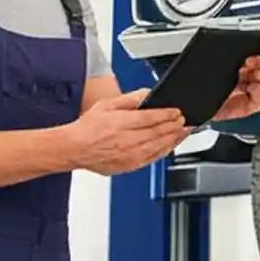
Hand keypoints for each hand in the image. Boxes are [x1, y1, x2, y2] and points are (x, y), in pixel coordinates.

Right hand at [67, 88, 189, 174]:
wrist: (75, 149)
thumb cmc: (88, 128)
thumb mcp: (107, 104)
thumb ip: (129, 99)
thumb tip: (147, 94)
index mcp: (122, 123)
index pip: (152, 118)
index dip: (168, 114)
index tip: (178, 111)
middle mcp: (127, 140)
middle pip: (158, 132)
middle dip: (175, 126)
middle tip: (185, 121)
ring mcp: (130, 155)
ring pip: (159, 146)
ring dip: (174, 138)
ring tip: (183, 132)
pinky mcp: (130, 166)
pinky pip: (152, 159)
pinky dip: (164, 151)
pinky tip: (170, 146)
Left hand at [212, 42, 259, 121]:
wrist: (195, 104)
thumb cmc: (204, 84)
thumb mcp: (217, 64)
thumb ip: (232, 55)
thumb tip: (245, 46)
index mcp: (248, 65)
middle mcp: (253, 78)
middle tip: (252, 60)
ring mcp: (253, 93)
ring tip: (248, 73)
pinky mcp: (249, 107)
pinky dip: (258, 92)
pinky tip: (249, 87)